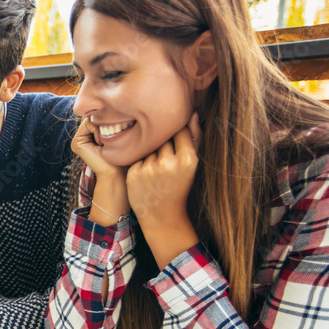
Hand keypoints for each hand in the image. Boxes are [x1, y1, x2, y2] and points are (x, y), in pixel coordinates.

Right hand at [72, 116, 128, 182]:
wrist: (116, 171)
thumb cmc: (120, 154)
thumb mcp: (116, 133)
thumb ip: (108, 120)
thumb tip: (107, 103)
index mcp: (90, 134)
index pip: (97, 115)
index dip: (107, 118)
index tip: (114, 133)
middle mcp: (82, 136)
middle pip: (92, 115)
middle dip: (103, 122)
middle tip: (110, 138)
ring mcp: (77, 140)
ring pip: (90, 118)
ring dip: (101, 127)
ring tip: (105, 142)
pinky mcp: (76, 143)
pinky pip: (87, 124)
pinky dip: (97, 131)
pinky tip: (101, 144)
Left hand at [127, 114, 201, 267]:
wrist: (162, 215)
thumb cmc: (179, 186)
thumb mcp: (191, 164)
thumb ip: (194, 138)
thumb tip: (194, 114)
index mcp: (187, 159)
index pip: (179, 130)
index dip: (177, 135)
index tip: (176, 143)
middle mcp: (168, 163)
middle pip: (162, 138)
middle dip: (164, 145)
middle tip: (166, 162)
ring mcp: (149, 168)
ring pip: (148, 147)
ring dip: (151, 154)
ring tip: (157, 171)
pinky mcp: (134, 173)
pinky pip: (137, 157)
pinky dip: (141, 163)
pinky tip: (146, 176)